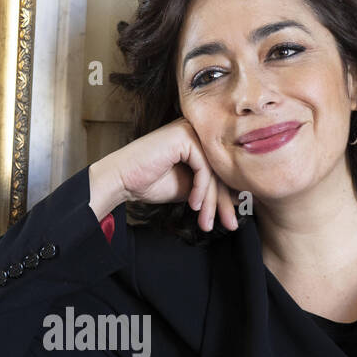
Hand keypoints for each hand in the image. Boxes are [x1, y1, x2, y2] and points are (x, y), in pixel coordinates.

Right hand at [93, 116, 239, 232]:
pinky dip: (201, 189)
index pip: (221, 170)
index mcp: (199, 142)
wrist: (121, 180)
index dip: (227, 197)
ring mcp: (190, 131)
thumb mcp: (187, 188)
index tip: (230, 220)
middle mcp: (197, 132)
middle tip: (230, 225)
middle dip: (224, 202)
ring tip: (205, 222)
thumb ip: (208, 188)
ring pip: (214, 171)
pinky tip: (193, 204)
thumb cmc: (148, 182)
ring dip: (211, 201)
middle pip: (221, 170)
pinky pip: (203, 168)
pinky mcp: (184, 136)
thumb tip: (236, 199)